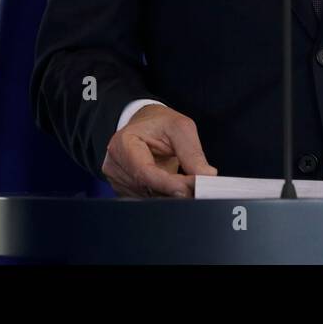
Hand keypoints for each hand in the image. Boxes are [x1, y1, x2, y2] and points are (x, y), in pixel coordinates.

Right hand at [102, 104, 217, 197]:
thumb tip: (206, 176)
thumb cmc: (159, 123)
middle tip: (200, 188)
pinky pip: (149, 200)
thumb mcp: (180, 128)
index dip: (169, 184)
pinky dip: (166, 196)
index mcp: (122, 144)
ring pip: (151, 197)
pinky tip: (176, 186)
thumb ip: (192, 153)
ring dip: (173, 195)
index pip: (144, 172)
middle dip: (176, 190)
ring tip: (190, 185)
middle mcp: (116, 165)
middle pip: (148, 188)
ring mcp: (119, 181)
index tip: (191, 188)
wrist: (146, 125)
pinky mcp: (126, 191)